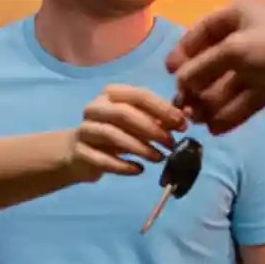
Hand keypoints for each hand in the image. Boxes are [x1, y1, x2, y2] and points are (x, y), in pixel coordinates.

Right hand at [65, 84, 185, 181]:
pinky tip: (138, 170)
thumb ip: (159, 119)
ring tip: (158, 158)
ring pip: (112, 135)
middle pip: (124, 114)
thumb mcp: (137, 122)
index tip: (181, 124)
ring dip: (140, 148)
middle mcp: (95, 107)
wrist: (79, 152)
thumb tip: (185, 119)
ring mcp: (85, 129)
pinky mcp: (79, 152)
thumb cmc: (115, 133)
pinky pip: (102, 159)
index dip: (162, 109)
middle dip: (152, 129)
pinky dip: (123, 165)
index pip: (139, 95)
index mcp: (112, 93)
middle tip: (171, 144)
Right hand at [165, 0, 264, 133]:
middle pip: (215, 60)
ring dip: (212, 102)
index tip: (170, 72)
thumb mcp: (234, 51)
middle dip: (198, 84)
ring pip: (230, 83)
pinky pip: (246, 98)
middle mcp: (250, 34)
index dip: (185, 50)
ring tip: (197, 122)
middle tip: (182, 105)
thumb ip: (202, 66)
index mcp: (241, 13)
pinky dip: (232, 112)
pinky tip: (216, 129)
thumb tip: (179, 82)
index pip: (204, 30)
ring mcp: (263, 61)